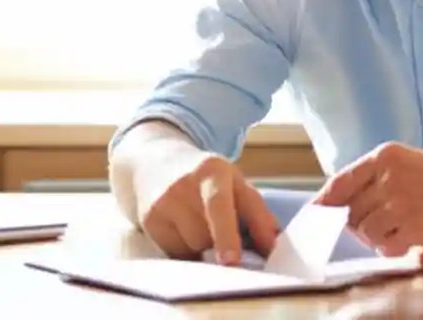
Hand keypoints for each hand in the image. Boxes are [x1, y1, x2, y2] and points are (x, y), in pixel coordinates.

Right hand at [126, 124, 277, 263]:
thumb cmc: (206, 177)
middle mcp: (184, 183)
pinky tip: (184, 230)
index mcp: (213, 170)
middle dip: (221, 244)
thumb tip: (273, 245)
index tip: (231, 260)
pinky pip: (174, 252)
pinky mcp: (149, 219)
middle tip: (228, 243)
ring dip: (203, 248)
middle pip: (207, 235)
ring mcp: (163, 201)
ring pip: (192, 247)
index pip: (219, 205)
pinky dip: (185, 250)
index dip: (226, 235)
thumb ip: (257, 212)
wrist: (156, 162)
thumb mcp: (235, 183)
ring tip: (201, 226)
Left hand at [314, 142, 422, 254]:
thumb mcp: (411, 167)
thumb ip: (377, 182)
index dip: (323, 204)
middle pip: (350, 211)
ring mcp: (398, 200)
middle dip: (361, 224)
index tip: (313, 217)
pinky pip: (385, 246)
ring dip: (379, 237)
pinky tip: (412, 237)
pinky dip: (393, 247)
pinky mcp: (411, 225)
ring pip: (364, 231)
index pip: (339, 182)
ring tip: (404, 229)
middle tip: (387, 224)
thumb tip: (342, 209)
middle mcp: (388, 175)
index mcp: (385, 155)